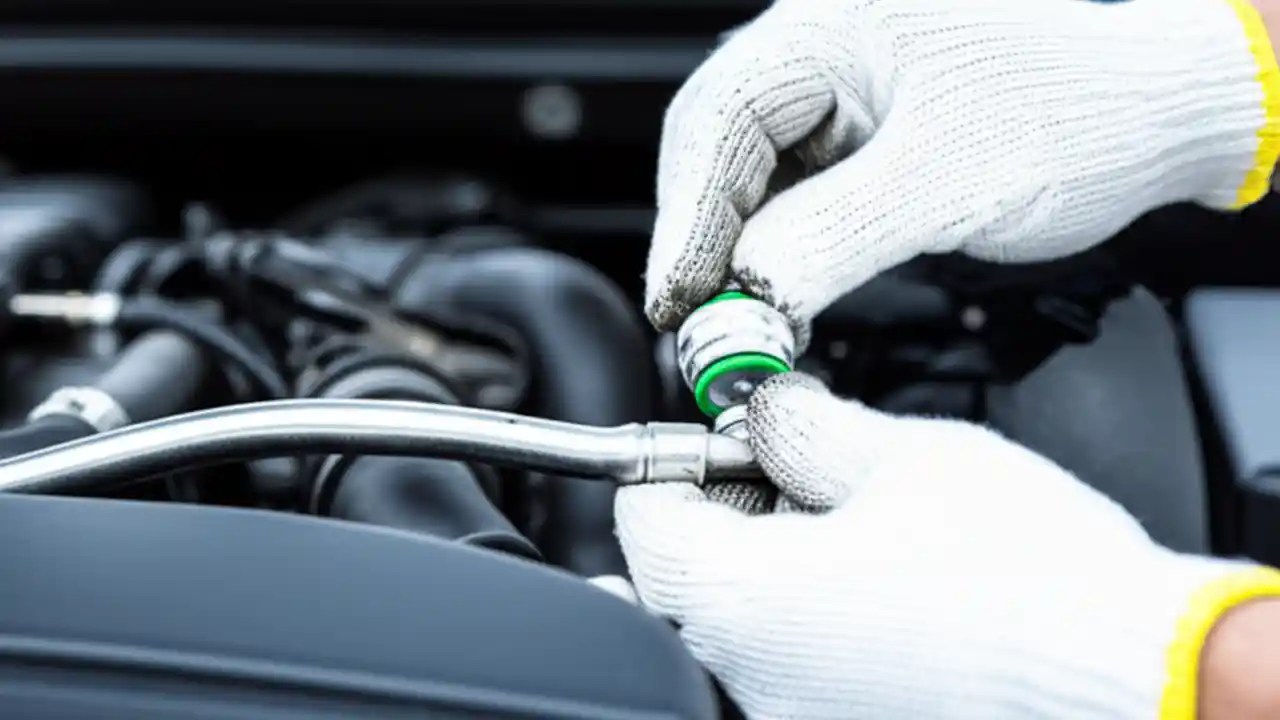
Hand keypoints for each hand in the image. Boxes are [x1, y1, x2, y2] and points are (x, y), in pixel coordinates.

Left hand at [615, 374, 1279, 718]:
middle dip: (729, 516)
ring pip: (742, 628)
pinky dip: (815, 628)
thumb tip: (765, 410)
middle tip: (803, 475)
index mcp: (737, 598)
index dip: (680, 462)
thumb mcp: (904, 457)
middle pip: (682, 580)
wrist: (1137, 682)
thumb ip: (803, 425)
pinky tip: (886, 598)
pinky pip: (796, 672)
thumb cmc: (1030, 580)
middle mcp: (749, 678)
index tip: (727, 442)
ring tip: (865, 533)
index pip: (642, 519)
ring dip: (775, 570)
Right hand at [645, 0, 1279, 331]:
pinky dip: (778, 252)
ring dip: (738, 255)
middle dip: (704, 241)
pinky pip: (790, 196)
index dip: (687, 215)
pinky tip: (781, 297)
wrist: (1149, 120)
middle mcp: (823, 51)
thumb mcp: (948, 184)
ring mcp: (837, 95)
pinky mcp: (856, 140)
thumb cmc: (1078, 116)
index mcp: (834, 26)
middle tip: (701, 325)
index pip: (717, 117)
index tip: (678, 297)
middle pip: (718, 148)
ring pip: (749, 178)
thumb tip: (746, 292)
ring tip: (742, 325)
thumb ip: (834, 236)